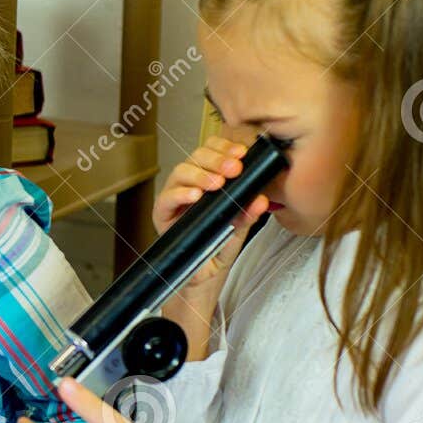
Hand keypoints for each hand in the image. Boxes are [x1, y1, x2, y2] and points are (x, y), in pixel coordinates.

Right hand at [152, 136, 270, 292]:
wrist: (203, 274)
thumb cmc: (218, 247)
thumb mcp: (238, 229)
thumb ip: (248, 214)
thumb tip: (260, 200)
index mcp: (208, 180)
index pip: (213, 151)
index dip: (225, 148)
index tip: (242, 153)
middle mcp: (189, 184)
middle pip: (197, 157)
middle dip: (216, 159)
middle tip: (234, 168)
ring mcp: (174, 197)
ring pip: (180, 171)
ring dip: (200, 174)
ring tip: (217, 183)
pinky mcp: (162, 214)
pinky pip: (166, 197)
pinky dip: (180, 193)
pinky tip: (195, 196)